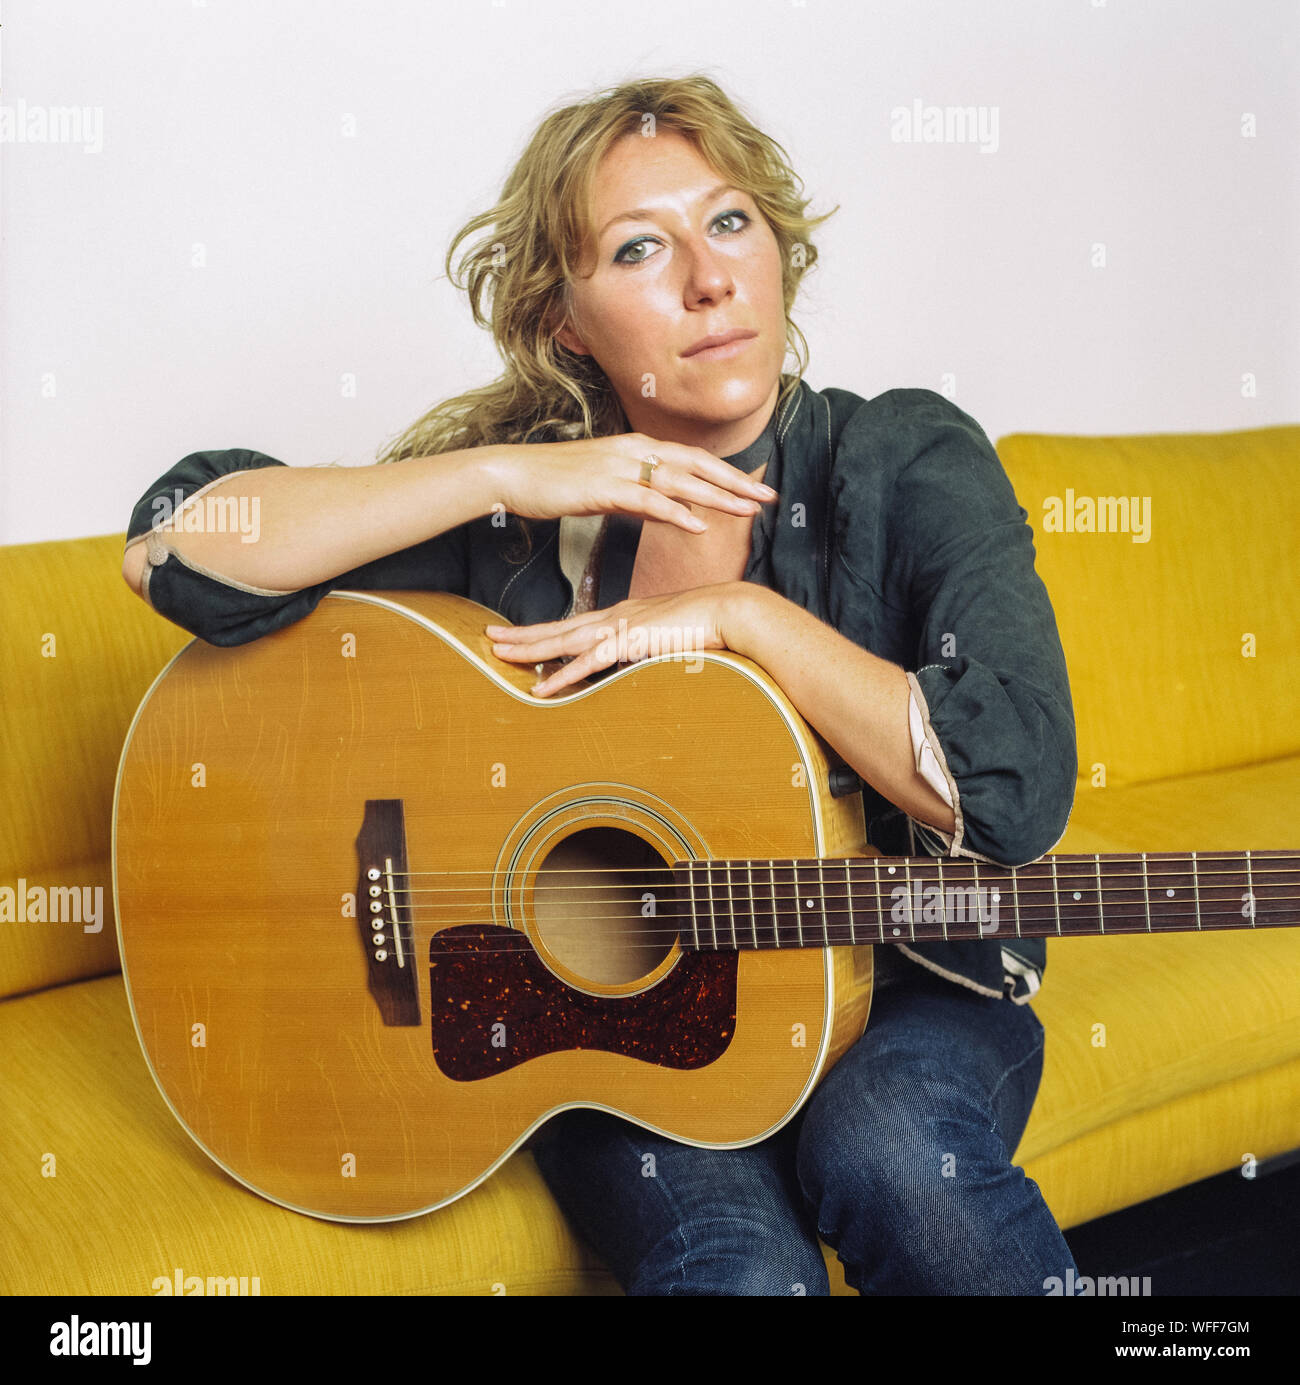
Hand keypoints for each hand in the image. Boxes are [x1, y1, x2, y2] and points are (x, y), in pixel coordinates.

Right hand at [479, 433, 775, 534]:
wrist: (513, 474)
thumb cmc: (554, 482)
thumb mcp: (605, 485)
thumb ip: (640, 495)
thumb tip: (669, 509)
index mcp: (637, 447)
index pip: (693, 459)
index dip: (727, 474)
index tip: (756, 490)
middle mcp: (634, 451)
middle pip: (697, 465)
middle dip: (736, 482)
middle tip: (770, 498)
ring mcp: (619, 467)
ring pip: (680, 481)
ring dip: (717, 496)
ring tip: (749, 511)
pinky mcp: (602, 487)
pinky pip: (647, 500)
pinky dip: (676, 512)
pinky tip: (698, 525)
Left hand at [485, 583, 749, 696]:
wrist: (732, 612)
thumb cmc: (710, 625)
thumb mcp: (673, 636)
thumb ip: (653, 646)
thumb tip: (644, 661)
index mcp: (626, 614)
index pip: (577, 625)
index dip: (547, 631)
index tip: (522, 635)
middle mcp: (617, 616)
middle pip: (560, 629)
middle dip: (523, 634)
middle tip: (491, 637)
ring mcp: (622, 627)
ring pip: (564, 641)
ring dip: (530, 649)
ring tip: (499, 653)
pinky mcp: (631, 642)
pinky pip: (588, 664)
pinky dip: (562, 676)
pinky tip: (540, 687)